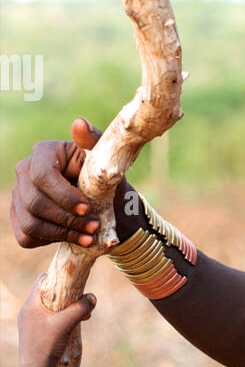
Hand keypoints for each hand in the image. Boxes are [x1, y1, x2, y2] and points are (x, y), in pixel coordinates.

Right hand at [10, 118, 132, 248]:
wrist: (103, 200)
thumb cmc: (103, 175)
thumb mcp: (104, 157)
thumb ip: (93, 140)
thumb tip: (79, 124)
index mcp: (44, 152)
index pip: (42, 176)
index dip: (64, 196)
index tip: (87, 209)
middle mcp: (25, 172)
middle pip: (35, 202)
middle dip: (68, 219)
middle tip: (94, 227)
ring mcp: (19, 195)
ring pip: (30, 223)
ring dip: (62, 234)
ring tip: (89, 237)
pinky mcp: (20, 217)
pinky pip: (26, 237)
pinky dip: (51, 241)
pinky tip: (73, 238)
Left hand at [17, 274, 96, 366]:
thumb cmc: (47, 346)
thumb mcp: (66, 323)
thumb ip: (80, 308)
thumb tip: (92, 298)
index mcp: (31, 304)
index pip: (43, 280)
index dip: (59, 276)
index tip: (74, 280)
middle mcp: (28, 311)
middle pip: (49, 293)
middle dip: (67, 295)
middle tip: (81, 301)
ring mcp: (31, 323)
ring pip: (51, 307)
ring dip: (67, 309)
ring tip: (81, 316)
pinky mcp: (36, 333)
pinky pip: (50, 319)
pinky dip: (63, 319)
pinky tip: (73, 327)